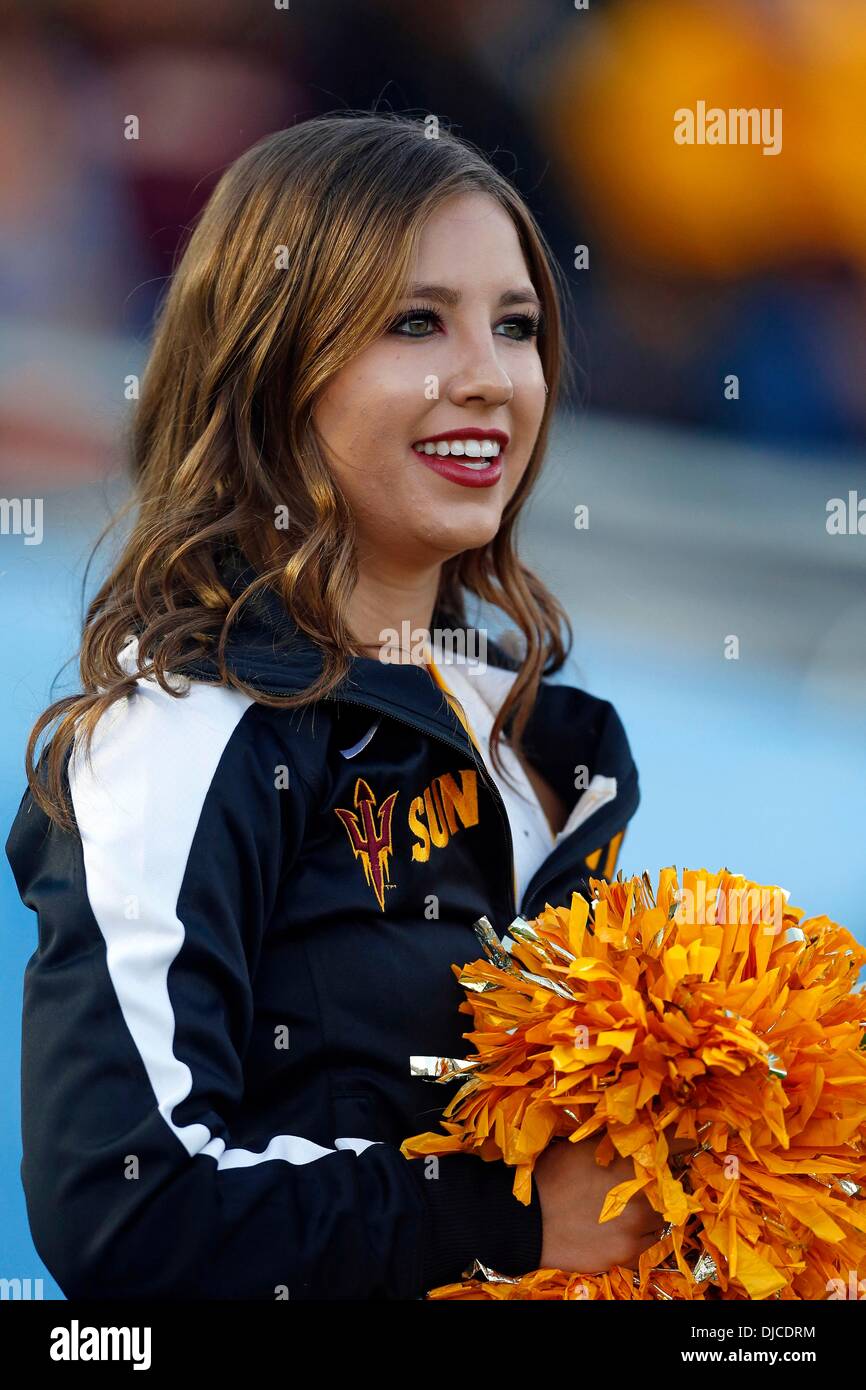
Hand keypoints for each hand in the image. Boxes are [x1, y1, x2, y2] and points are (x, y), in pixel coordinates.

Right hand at [535, 1134, 692, 1273]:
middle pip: (673, 1185)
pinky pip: (646, 1244)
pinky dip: (639, 1235)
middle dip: (662, 1180)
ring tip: (627, 1207)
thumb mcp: (581, 1145)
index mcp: (631, 1159)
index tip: (688, 1143)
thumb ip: (615, 1140)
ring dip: (652, 1210)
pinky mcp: (627, 1254)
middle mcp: (642, 1193)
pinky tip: (619, 1229)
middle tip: (644, 1179)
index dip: (683, 1143)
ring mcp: (636, 1226)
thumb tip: (638, 1130)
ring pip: (661, 1217)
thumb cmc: (550, 1175)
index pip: (675, 1145)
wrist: (526, 1220)